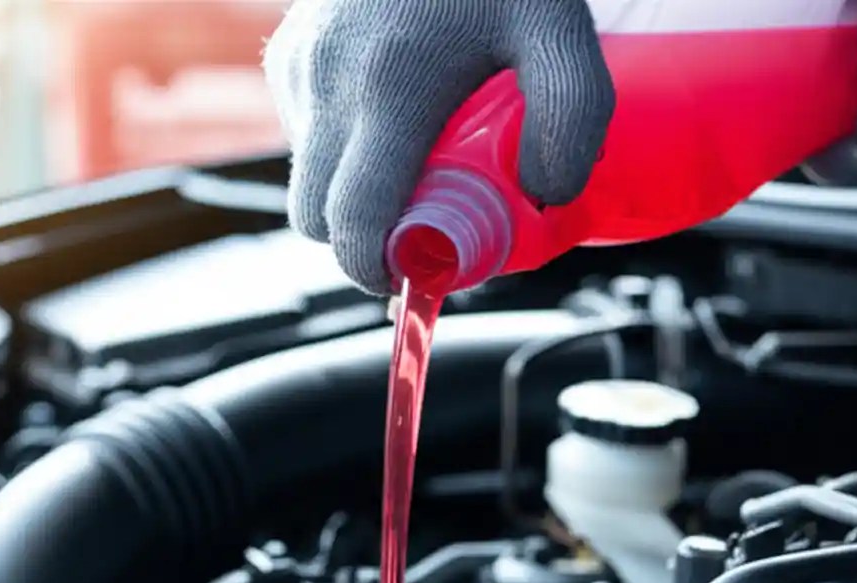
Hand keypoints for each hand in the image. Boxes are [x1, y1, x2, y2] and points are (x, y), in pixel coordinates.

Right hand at [263, 0, 614, 294]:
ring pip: (306, 179)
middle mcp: (326, 82)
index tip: (417, 274)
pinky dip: (340, 149)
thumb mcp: (561, 34)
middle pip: (315, 218)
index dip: (379, 268)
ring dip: (353, 192)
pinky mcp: (287, 53)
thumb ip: (569, 119)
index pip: (352, 223)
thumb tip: (541, 197)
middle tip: (423, 227)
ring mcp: (298, 66)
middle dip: (362, 241)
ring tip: (416, 157)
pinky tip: (389, 112)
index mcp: (389, 89)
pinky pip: (302, 134)